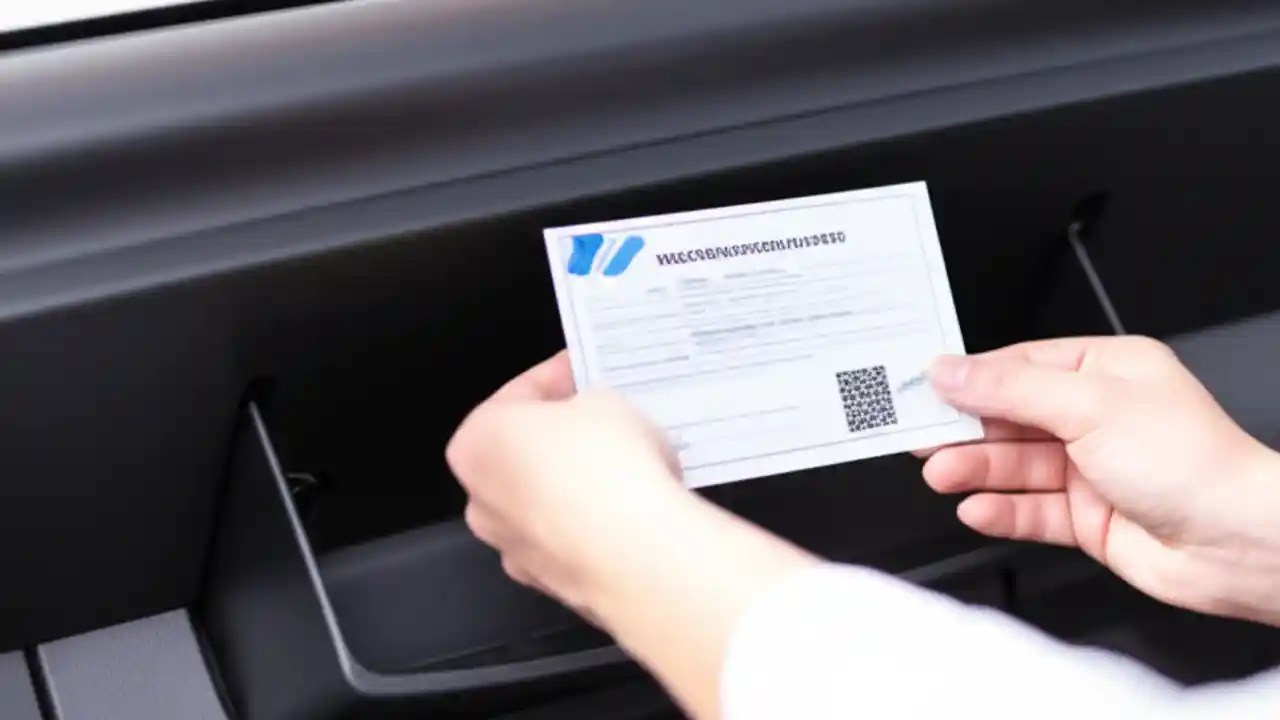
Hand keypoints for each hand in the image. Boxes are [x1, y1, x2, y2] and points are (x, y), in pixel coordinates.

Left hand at [447, 351, 816, 719]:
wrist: (639, 555)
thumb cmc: (608, 469)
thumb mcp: (605, 400)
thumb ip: (587, 403)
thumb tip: (592, 415)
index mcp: (475, 444)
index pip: (518, 395)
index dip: (558, 378)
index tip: (585, 373)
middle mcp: (482, 501)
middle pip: (523, 454)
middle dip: (562, 437)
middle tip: (605, 420)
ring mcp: (514, 549)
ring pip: (546, 502)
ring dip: (576, 484)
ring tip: (627, 466)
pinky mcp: (552, 584)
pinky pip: (572, 539)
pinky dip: (594, 525)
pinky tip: (630, 510)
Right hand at [921, 336, 1279, 624]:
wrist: (1239, 544)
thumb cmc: (1195, 464)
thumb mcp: (1088, 406)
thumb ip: (1009, 391)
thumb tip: (951, 370)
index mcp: (1106, 371)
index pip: (1019, 367)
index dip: (969, 379)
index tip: (923, 390)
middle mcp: (1098, 417)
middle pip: (1010, 419)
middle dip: (965, 430)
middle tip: (920, 437)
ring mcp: (1092, 469)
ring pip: (1015, 466)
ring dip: (975, 470)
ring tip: (941, 474)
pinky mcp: (1088, 517)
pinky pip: (1030, 510)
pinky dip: (1001, 510)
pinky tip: (977, 509)